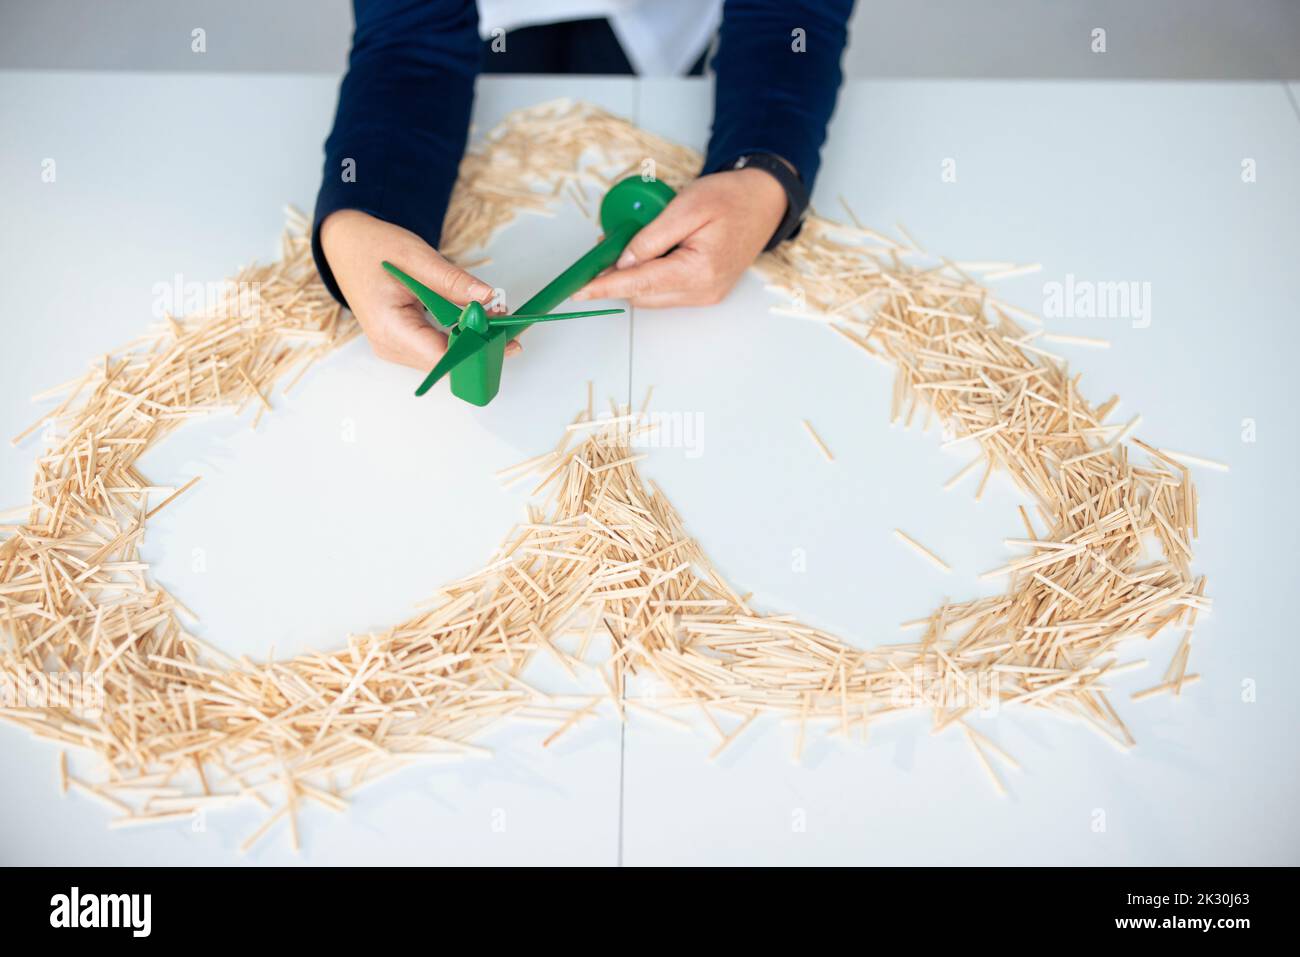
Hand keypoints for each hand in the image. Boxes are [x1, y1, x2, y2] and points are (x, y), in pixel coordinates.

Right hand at [319, 209, 519, 369]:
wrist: (347, 245)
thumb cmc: (373, 248)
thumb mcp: (417, 257)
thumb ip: (453, 282)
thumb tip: (488, 298)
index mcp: (389, 327)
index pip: (441, 356)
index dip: (475, 350)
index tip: (504, 339)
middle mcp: (390, 346)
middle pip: (445, 361)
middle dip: (478, 345)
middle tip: (508, 324)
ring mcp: (394, 348)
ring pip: (444, 358)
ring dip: (471, 341)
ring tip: (495, 319)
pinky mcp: (401, 343)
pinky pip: (436, 349)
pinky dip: (458, 337)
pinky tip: (475, 322)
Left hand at [572, 168, 786, 307]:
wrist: (764, 203)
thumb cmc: (731, 198)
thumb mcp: (687, 207)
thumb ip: (652, 237)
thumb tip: (623, 262)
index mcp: (699, 271)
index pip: (639, 284)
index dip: (605, 287)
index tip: (578, 291)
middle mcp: (702, 291)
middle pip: (642, 294)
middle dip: (617, 276)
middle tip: (604, 249)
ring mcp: (705, 295)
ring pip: (651, 295)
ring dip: (634, 275)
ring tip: (634, 243)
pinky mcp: (705, 292)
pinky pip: (665, 291)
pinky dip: (651, 275)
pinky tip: (651, 254)